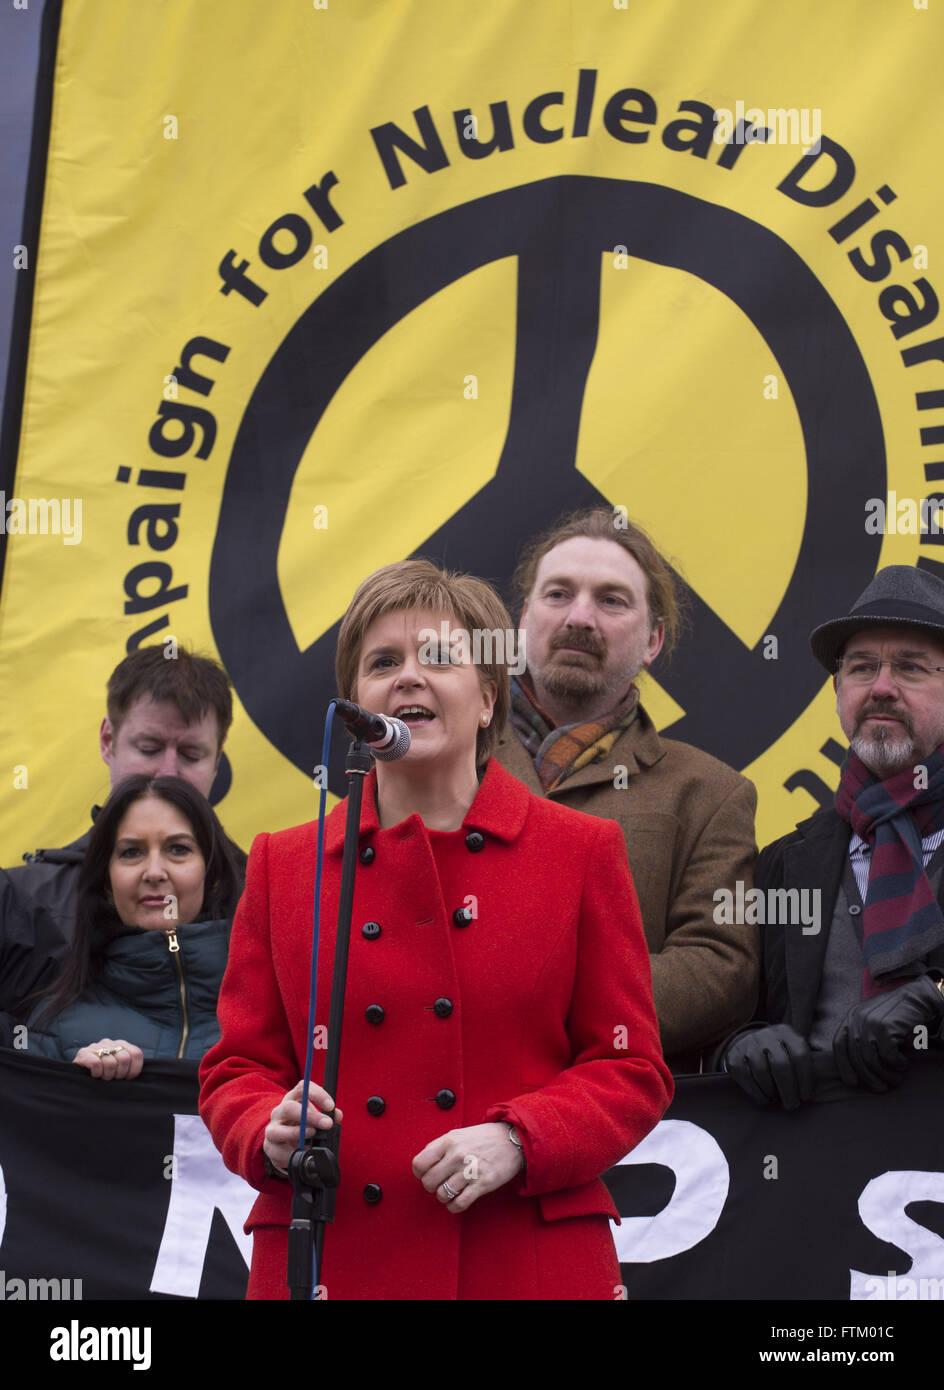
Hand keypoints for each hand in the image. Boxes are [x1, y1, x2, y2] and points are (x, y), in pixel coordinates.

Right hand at [73, 1039, 143, 1079]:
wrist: (76, 1075)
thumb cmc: (102, 1075)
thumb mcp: (118, 1069)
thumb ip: (130, 1067)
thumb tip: (143, 1078)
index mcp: (121, 1044)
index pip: (136, 1054)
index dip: (134, 1070)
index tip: (127, 1079)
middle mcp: (110, 1042)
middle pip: (124, 1058)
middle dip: (120, 1074)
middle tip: (112, 1080)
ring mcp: (96, 1046)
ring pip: (111, 1063)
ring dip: (107, 1076)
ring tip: (102, 1078)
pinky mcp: (83, 1053)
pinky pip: (97, 1064)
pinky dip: (97, 1074)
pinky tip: (94, 1076)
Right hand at [263, 1080, 342, 1173]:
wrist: (284, 1144)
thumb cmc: (302, 1126)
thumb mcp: (315, 1117)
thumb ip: (327, 1115)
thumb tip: (337, 1115)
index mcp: (292, 1099)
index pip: (302, 1088)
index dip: (317, 1094)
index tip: (330, 1106)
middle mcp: (279, 1112)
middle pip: (289, 1108)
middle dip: (310, 1116)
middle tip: (327, 1124)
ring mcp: (272, 1130)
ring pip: (278, 1130)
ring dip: (297, 1133)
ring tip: (313, 1135)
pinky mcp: (270, 1148)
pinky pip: (279, 1151)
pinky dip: (292, 1153)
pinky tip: (303, 1153)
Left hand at [412, 1123, 523, 1212]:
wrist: (512, 1140)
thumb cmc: (483, 1138)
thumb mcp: (458, 1134)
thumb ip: (439, 1147)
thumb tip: (422, 1164)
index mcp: (448, 1141)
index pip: (419, 1164)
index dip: (420, 1173)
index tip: (426, 1174)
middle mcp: (457, 1155)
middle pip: (429, 1182)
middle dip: (431, 1187)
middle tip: (438, 1184)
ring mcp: (470, 1171)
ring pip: (442, 1194)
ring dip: (443, 1197)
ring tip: (450, 1191)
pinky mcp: (482, 1185)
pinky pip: (459, 1204)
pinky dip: (454, 1206)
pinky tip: (457, 1200)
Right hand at [724, 1024, 813, 1109]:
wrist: (749, 1043)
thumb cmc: (780, 1053)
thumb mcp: (793, 1050)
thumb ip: (805, 1064)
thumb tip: (822, 1086)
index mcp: (787, 1033)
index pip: (800, 1056)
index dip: (805, 1080)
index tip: (805, 1096)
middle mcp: (767, 1035)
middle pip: (781, 1065)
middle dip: (788, 1090)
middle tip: (791, 1104)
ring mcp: (749, 1044)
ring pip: (762, 1072)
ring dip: (772, 1092)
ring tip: (777, 1100)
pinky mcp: (734, 1055)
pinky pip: (746, 1078)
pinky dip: (756, 1092)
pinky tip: (764, 1097)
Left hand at [833, 976, 943, 1092]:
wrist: (918, 998)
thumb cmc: (897, 1016)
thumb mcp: (873, 1023)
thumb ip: (862, 1038)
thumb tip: (857, 1071)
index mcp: (851, 1017)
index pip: (839, 1044)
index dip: (843, 1066)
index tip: (852, 1083)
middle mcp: (857, 1018)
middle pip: (856, 1057)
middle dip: (869, 1077)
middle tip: (882, 1088)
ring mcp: (870, 1022)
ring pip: (871, 1060)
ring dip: (886, 1074)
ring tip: (896, 1078)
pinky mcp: (886, 1027)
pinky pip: (888, 1056)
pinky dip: (897, 1065)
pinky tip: (904, 1064)